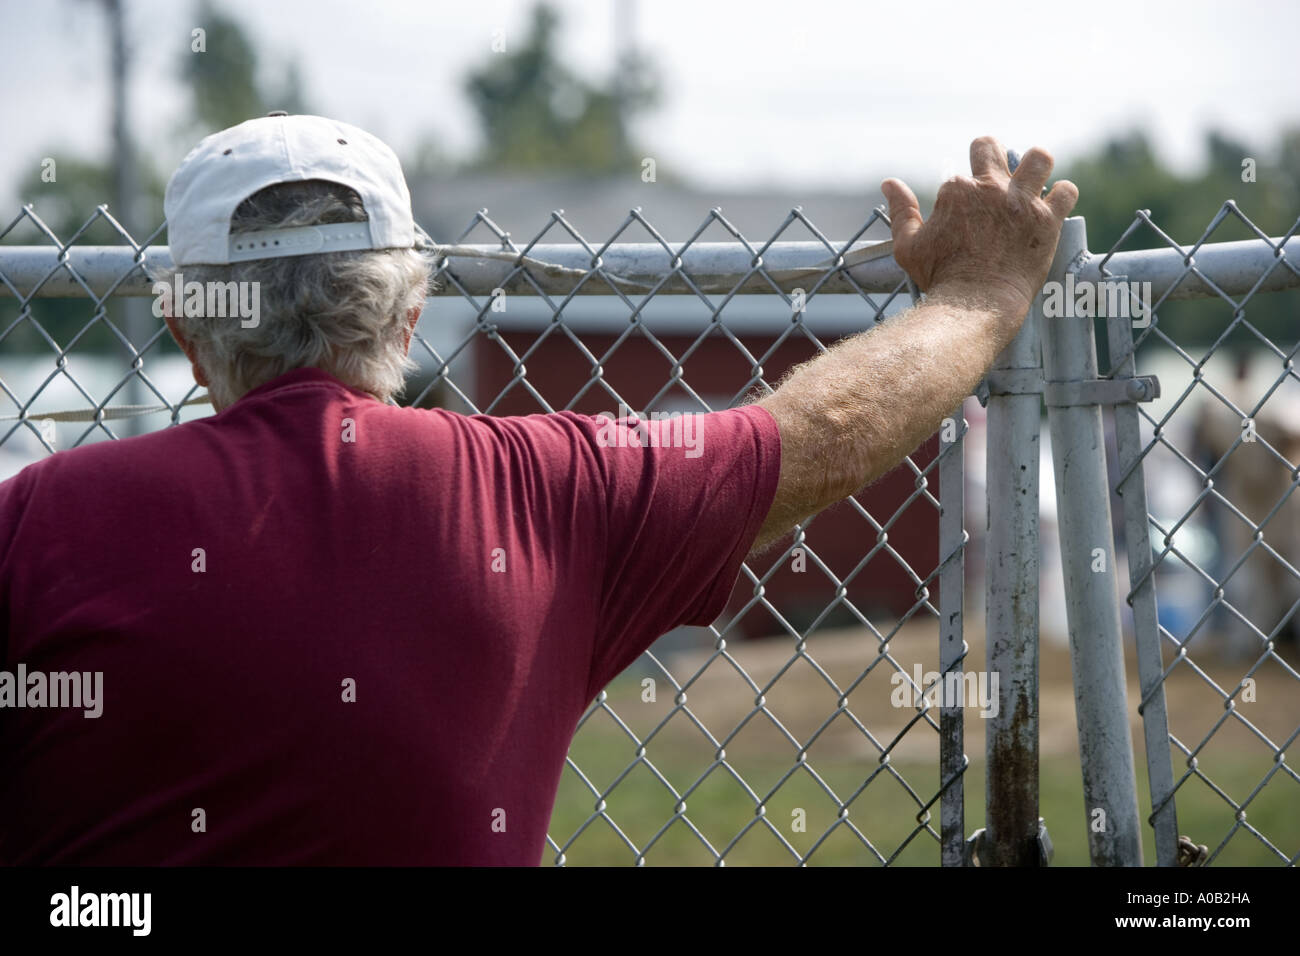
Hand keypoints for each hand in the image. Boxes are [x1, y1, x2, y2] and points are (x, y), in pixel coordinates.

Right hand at [880, 136, 1078, 324]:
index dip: (960, 193)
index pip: (958, 175)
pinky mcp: (1047, 219)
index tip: (964, 213)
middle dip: (993, 156)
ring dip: (1036, 165)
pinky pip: (1066, 191)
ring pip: (1039, 158)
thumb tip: (889, 183)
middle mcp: (990, 188)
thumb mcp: (908, 245)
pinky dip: (1062, 195)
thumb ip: (900, 211)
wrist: (975, 305)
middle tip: (996, 178)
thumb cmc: (939, 278)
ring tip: (1033, 180)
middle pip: (993, 147)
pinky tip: (1054, 205)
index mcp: (956, 190)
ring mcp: (1022, 201)